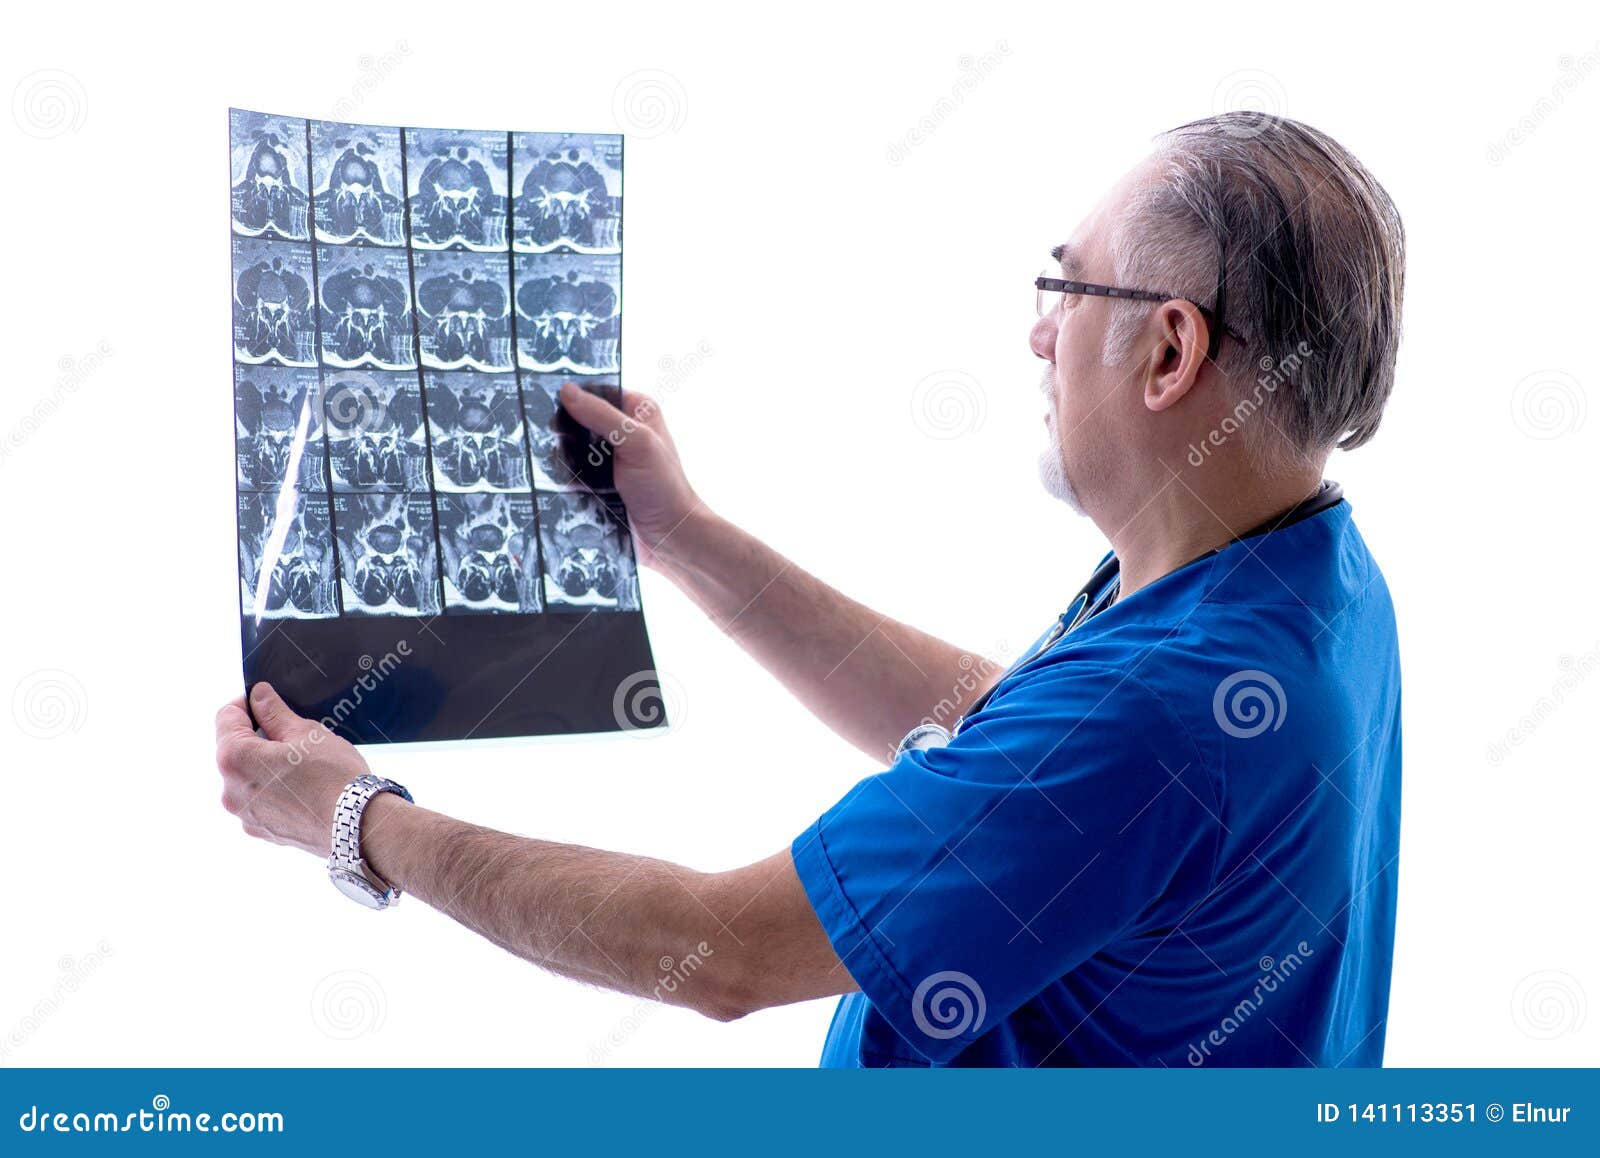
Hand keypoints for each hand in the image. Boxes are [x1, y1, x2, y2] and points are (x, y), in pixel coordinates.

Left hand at [214, 683, 369, 855]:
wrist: (358, 824)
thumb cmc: (333, 776)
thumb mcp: (306, 733)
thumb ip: (275, 713)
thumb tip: (258, 695)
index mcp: (235, 759)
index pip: (226, 717)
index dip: (248, 704)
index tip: (269, 703)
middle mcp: (230, 790)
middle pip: (235, 750)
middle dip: (258, 737)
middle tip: (294, 734)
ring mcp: (245, 815)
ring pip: (248, 777)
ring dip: (266, 766)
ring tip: (303, 764)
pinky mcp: (262, 830)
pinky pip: (260, 801)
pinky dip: (274, 790)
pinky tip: (303, 788)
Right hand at [558, 383, 702, 567]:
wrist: (670, 538)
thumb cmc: (663, 487)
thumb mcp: (636, 442)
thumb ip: (602, 415)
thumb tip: (566, 391)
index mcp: (636, 410)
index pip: (595, 390)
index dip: (572, 394)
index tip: (544, 398)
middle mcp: (622, 431)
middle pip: (578, 420)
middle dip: (562, 428)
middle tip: (540, 433)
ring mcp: (609, 458)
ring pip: (571, 448)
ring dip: (560, 455)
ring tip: (541, 457)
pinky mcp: (599, 483)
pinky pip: (572, 473)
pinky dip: (562, 476)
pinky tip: (548, 478)